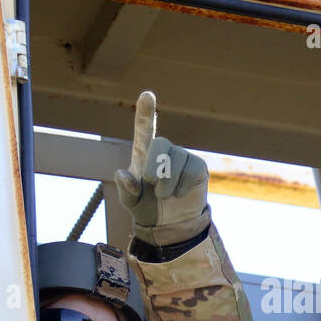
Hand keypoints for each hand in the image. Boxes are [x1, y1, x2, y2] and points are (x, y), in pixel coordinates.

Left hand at [115, 91, 209, 246]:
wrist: (170, 225)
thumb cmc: (146, 207)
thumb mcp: (131, 202)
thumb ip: (125, 189)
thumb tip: (123, 174)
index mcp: (143, 154)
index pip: (144, 129)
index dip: (145, 112)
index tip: (147, 95)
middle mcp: (164, 151)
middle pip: (160, 143)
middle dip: (154, 164)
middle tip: (151, 183)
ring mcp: (182, 157)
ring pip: (177, 158)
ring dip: (168, 181)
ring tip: (163, 196)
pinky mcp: (198, 167)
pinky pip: (192, 168)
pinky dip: (182, 185)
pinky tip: (178, 194)